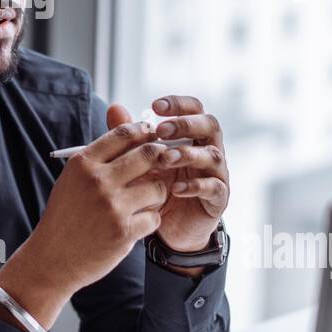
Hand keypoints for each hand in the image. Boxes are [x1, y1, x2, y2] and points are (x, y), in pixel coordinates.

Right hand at [0, 117, 168, 318]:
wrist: (52, 258)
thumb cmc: (66, 215)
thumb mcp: (73, 179)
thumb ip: (100, 157)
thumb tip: (133, 130)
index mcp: (83, 163)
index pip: (123, 134)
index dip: (144, 132)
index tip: (152, 137)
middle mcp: (98, 180)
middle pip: (147, 154)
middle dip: (160, 157)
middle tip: (163, 164)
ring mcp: (112, 206)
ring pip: (157, 187)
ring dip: (158, 192)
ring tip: (147, 200)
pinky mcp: (123, 232)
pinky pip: (155, 217)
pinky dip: (150, 220)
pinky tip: (137, 224)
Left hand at [107, 97, 228, 253]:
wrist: (168, 228)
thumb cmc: (155, 187)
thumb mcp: (140, 161)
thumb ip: (130, 136)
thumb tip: (113, 108)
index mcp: (192, 136)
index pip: (195, 108)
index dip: (179, 104)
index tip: (155, 106)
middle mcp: (208, 150)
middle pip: (210, 125)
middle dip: (186, 124)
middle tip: (162, 130)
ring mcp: (216, 174)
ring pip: (214, 155)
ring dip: (189, 154)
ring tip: (166, 158)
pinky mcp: (218, 198)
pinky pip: (214, 187)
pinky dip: (195, 186)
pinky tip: (175, 189)